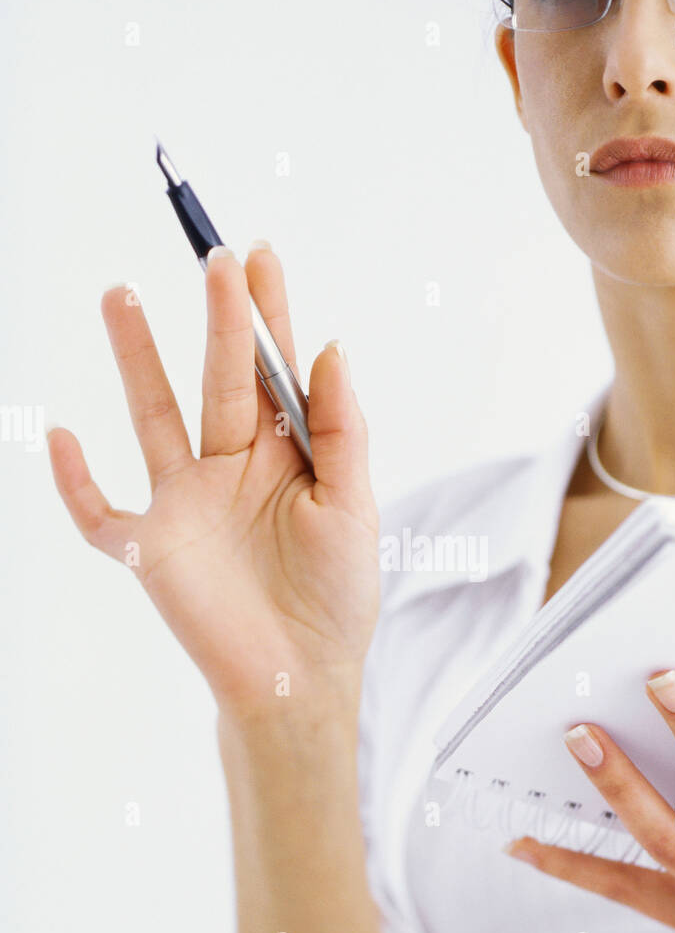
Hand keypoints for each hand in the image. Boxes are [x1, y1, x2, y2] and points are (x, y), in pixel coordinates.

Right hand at [48, 244, 380, 718]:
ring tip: (121, 294)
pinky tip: (63, 436)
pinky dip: (74, 481)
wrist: (301, 678)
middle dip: (218, 320)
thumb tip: (332, 345)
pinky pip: (98, 512)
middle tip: (214, 254)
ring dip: (136, 360)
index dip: (266, 315)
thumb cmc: (336, 596)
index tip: (259, 256)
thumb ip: (343, 430)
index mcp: (284, 454)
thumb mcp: (353, 507)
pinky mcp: (151, 549)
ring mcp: (186, 504)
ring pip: (153, 418)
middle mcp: (231, 467)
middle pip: (218, 378)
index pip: (273, 371)